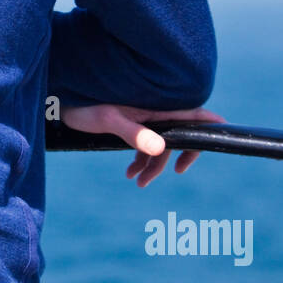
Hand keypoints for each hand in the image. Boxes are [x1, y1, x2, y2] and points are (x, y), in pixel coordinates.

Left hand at [60, 104, 225, 187]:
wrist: (62, 100)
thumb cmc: (85, 104)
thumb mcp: (108, 119)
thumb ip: (134, 133)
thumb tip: (160, 150)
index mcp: (158, 104)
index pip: (194, 113)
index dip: (212, 125)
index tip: (220, 140)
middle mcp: (156, 109)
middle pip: (181, 135)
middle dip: (171, 159)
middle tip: (161, 177)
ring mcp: (145, 116)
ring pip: (161, 143)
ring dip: (152, 165)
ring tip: (137, 181)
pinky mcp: (133, 123)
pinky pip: (147, 143)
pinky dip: (142, 159)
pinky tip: (130, 173)